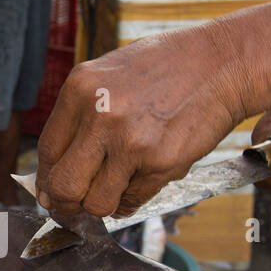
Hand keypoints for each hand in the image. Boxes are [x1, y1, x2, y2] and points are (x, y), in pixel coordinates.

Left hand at [35, 24, 249, 218]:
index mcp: (80, 89)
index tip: (52, 192)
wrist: (222, 62)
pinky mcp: (160, 163)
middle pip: (64, 186)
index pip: (48, 151)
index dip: (48, 180)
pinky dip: (132, 199)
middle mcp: (100, 116)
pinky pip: (132, 200)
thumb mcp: (109, 76)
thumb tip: (57, 168)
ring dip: (103, 205)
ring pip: (96, 203)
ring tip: (115, 189)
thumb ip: (81, 115)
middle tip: (74, 207)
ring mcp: (130, 142)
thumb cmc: (167, 68)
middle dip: (66, 204)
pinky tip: (141, 179)